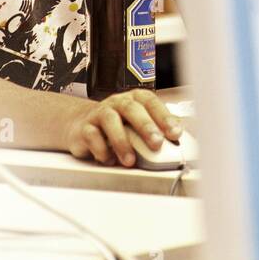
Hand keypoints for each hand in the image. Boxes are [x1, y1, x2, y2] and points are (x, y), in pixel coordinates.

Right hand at [63, 89, 182, 165]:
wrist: (82, 125)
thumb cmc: (118, 125)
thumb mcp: (138, 124)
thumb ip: (155, 130)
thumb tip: (176, 142)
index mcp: (135, 99)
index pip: (151, 102)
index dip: (164, 116)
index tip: (175, 132)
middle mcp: (117, 102)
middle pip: (132, 109)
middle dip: (146, 126)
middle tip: (157, 143)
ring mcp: (100, 113)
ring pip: (110, 120)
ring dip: (122, 142)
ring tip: (130, 161)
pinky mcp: (84, 128)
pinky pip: (91, 136)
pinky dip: (101, 149)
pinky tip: (109, 160)